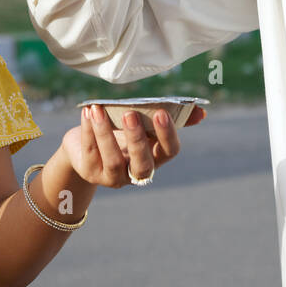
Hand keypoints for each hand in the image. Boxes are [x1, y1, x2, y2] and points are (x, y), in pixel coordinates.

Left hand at [60, 104, 205, 187]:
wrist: (84, 147)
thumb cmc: (120, 133)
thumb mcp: (142, 125)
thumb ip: (169, 118)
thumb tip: (201, 112)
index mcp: (155, 157)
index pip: (169, 152)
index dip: (167, 134)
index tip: (161, 112)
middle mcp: (137, 172)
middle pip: (143, 163)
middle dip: (137, 139)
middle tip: (129, 113)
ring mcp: (113, 177)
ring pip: (113, 160)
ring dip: (105, 133)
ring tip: (99, 109)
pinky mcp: (91, 173)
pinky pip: (90, 151)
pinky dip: (88, 130)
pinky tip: (88, 112)